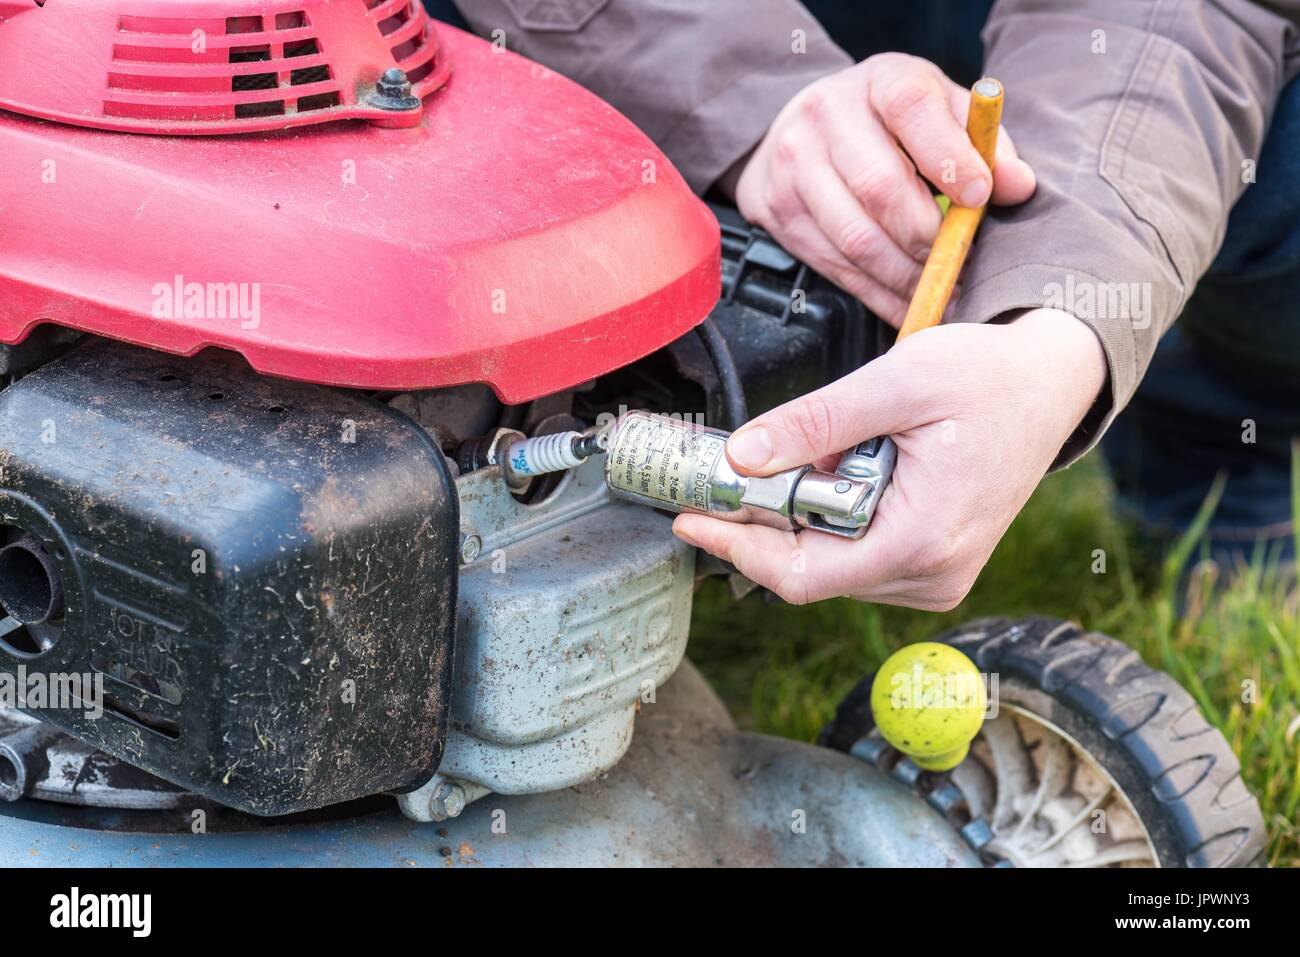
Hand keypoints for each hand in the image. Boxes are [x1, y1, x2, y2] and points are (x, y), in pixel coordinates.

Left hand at [672, 309, 1106, 610]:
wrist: (1051, 383)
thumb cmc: (988, 377)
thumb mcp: (897, 382)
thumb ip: (816, 423)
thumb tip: (740, 456)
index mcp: (923, 540)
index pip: (803, 577)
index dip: (738, 550)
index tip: (692, 517)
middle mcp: (933, 575)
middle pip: (812, 573)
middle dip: (763, 526)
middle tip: (728, 472)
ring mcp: (938, 576)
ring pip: (832, 567)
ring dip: (798, 521)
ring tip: (805, 458)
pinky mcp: (935, 564)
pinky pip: (859, 557)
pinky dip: (829, 521)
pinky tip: (834, 475)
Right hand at [729, 53, 1035, 325]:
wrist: (802, 128)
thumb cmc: (890, 125)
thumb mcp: (940, 113)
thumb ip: (983, 146)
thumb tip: (1019, 187)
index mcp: (880, 80)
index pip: (912, 108)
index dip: (950, 158)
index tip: (980, 199)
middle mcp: (828, 115)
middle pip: (880, 187)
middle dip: (929, 238)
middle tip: (962, 264)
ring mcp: (794, 164)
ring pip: (856, 238)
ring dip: (906, 276)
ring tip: (940, 290)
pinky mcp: (779, 210)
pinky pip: (835, 266)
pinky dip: (878, 295)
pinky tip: (908, 302)